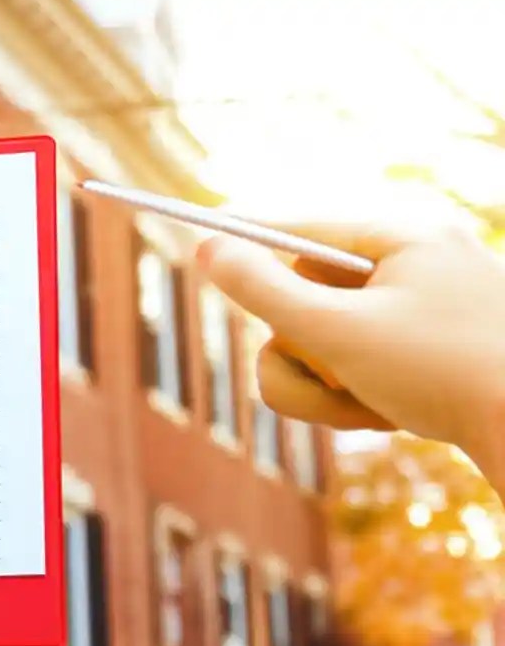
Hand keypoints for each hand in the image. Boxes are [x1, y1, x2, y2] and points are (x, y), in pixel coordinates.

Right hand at [197, 216, 504, 481]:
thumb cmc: (445, 376)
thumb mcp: (340, 333)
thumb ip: (266, 292)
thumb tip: (209, 250)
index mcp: (404, 238)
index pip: (300, 229)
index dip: (247, 244)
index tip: (200, 246)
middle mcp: (416, 265)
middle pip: (306, 297)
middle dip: (302, 349)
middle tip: (326, 377)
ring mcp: (424, 311)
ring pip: (325, 341)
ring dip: (323, 382)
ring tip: (364, 407)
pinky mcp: (428, 353)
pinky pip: (357, 365)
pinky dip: (355, 395)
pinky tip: (386, 416)